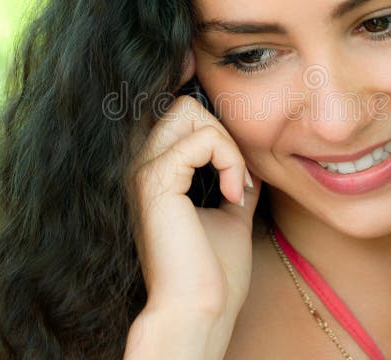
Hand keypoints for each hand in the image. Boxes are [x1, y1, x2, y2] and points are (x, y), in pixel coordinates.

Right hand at [128, 47, 261, 346]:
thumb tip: (247, 153)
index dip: (189, 87)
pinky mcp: (154, 179)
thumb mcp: (230, 209)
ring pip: (191, 112)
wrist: (201, 309)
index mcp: (156, 170)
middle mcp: (142, 164)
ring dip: (227, 147)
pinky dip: (228, 161)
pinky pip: (202, 138)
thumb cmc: (213, 270)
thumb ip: (231, 175)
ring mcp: (144, 168)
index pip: (171, 110)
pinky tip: (233, 194)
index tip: (214, 80)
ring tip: (236, 186)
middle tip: (239, 176)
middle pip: (185, 103)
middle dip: (223, 132)